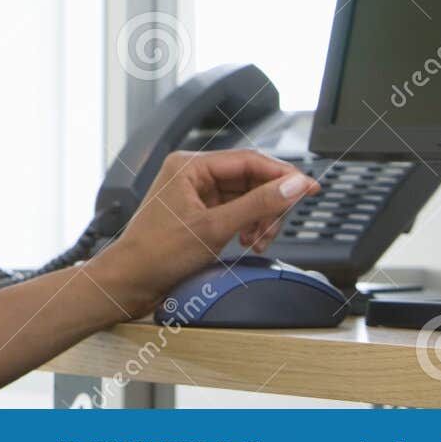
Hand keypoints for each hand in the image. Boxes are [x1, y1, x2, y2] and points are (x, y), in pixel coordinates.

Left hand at [91, 149, 320, 318]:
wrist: (131, 281)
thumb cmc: (156, 252)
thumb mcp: (215, 227)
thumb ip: (258, 204)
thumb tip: (292, 185)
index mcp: (189, 165)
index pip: (248, 160)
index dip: (282, 174)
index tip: (309, 188)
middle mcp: (192, 175)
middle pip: (250, 179)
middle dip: (268, 205)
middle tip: (273, 229)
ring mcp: (195, 195)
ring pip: (246, 198)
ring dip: (260, 220)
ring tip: (257, 242)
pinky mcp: (199, 215)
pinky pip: (236, 213)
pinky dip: (248, 227)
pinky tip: (247, 243)